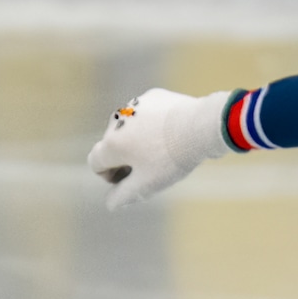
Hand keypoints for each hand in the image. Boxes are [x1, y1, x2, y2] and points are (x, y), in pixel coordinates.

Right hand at [86, 87, 235, 210]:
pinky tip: (170, 133)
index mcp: (111, 144)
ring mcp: (134, 106)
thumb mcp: (146, 185)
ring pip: (129, 128)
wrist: (200, 126)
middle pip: (112, 145)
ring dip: (137, 140)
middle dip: (124, 157)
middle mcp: (116, 121)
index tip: (130, 179)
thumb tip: (110, 202)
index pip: (96, 163)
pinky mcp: (153, 96)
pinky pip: (145, 114)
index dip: (110, 176)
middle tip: (149, 167)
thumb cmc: (171, 158)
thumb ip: (123, 196)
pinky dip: (152, 125)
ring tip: (162, 149)